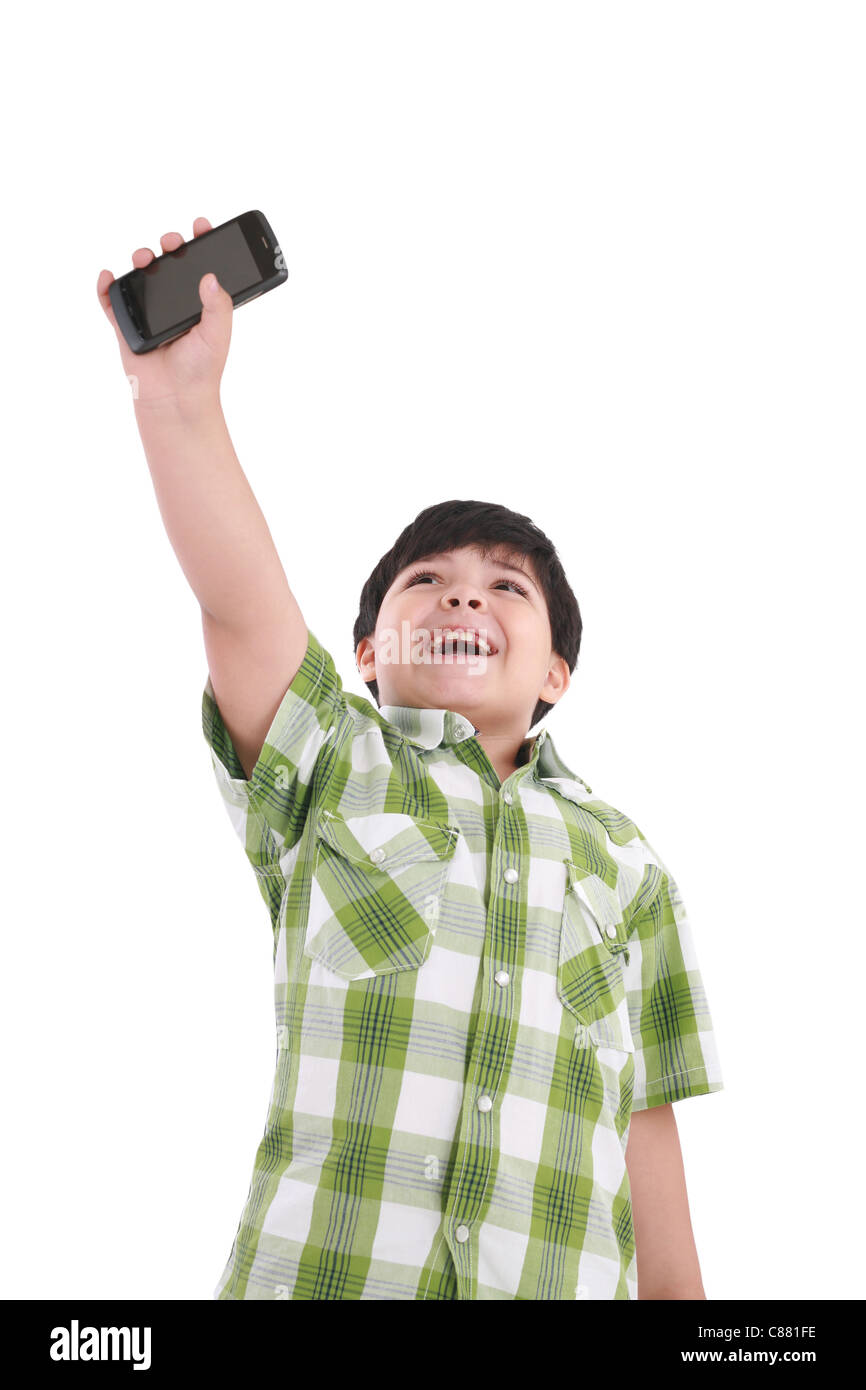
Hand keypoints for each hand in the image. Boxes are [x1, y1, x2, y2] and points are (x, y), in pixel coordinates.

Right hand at [96, 216, 233, 409]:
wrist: (175, 399)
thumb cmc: (201, 371)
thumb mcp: (218, 336)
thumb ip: (219, 306)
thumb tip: (210, 276)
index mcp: (199, 303)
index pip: (201, 266)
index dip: (201, 244)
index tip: (202, 226)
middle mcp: (174, 303)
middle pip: (169, 264)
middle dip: (170, 247)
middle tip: (172, 243)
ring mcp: (149, 313)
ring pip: (141, 277)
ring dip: (140, 261)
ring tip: (144, 258)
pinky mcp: (127, 326)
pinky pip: (111, 303)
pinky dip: (105, 288)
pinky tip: (107, 276)